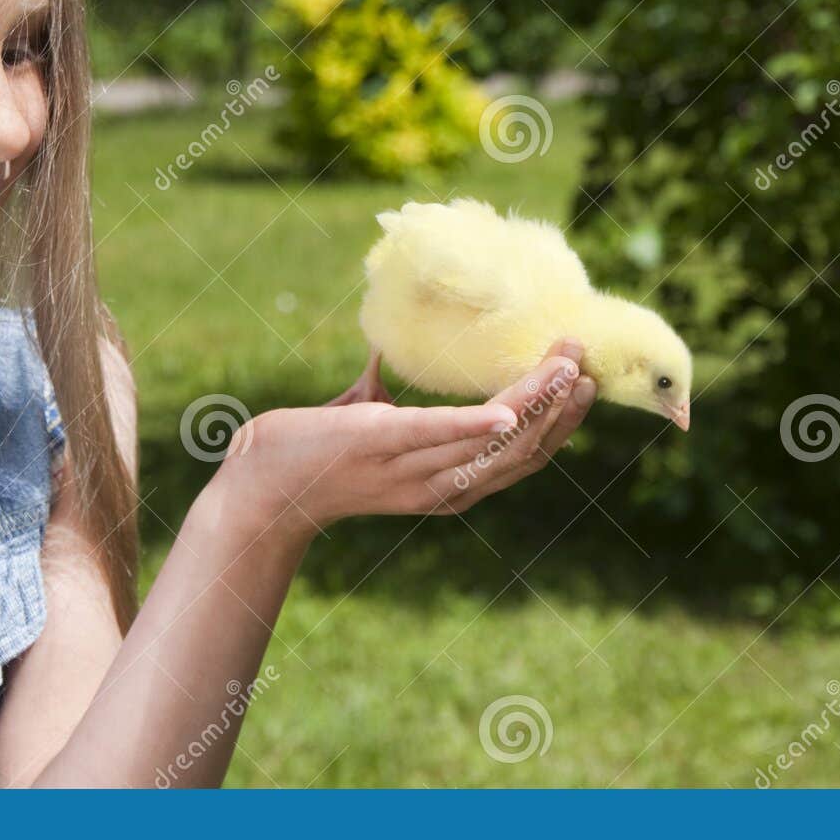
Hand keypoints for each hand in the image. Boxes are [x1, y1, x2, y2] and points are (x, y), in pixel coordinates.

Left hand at [210, 339, 595, 541]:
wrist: (256, 487)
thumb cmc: (309, 456)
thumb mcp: (362, 429)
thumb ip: (382, 402)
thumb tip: (383, 351)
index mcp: (445, 485)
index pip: (519, 457)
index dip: (556, 423)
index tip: (581, 382)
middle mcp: (438, 487)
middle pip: (518, 450)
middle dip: (559, 406)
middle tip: (584, 360)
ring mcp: (410, 469)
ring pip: (491, 439)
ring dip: (536, 400)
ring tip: (565, 362)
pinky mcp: (380, 443)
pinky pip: (438, 435)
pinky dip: (477, 422)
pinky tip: (511, 409)